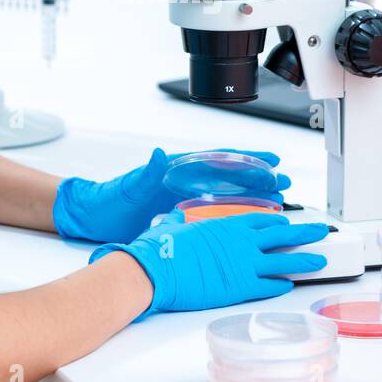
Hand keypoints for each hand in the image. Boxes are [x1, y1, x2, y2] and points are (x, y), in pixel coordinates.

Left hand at [52, 147, 290, 243]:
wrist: (97, 220)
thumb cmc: (113, 198)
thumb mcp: (132, 185)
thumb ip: (149, 170)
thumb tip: (160, 154)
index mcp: (179, 170)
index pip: (220, 160)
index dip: (247, 159)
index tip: (271, 158)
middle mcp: (188, 185)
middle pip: (231, 180)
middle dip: (259, 179)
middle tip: (283, 182)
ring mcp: (188, 203)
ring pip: (228, 200)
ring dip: (253, 200)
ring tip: (278, 202)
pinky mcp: (184, 221)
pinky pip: (215, 220)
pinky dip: (235, 222)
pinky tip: (251, 227)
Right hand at [92, 212, 328, 319]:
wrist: (155, 271)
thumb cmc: (159, 248)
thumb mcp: (170, 226)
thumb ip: (178, 221)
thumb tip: (175, 216)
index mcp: (226, 224)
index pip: (261, 219)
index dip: (278, 221)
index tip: (289, 223)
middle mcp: (240, 241)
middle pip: (282, 235)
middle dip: (305, 233)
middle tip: (322, 231)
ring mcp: (243, 264)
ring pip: (283, 260)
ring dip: (304, 260)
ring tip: (321, 260)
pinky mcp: (240, 287)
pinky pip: (268, 286)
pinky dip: (281, 285)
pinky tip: (291, 285)